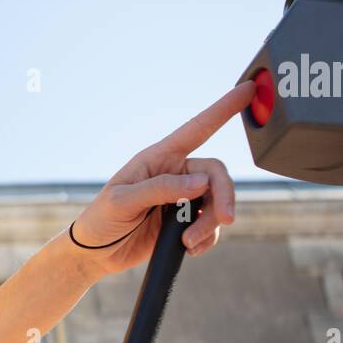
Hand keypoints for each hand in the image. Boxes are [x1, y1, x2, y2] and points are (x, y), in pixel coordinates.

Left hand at [70, 80, 255, 276]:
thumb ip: (160, 189)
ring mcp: (181, 197)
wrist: (95, 253)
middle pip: (216, 174)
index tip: (247, 89)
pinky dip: (207, 238)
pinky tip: (190, 247)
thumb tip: (200, 182)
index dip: (223, 109)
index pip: (196, 129)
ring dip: (211, 223)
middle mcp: (175, 173)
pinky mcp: (185, 222)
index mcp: (158, 158)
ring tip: (189, 241)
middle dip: (224, 196)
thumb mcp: (122, 201)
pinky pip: (211, 224)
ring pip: (217, 202)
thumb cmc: (101, 220)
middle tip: (225, 219)